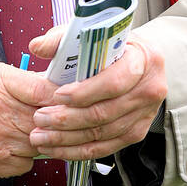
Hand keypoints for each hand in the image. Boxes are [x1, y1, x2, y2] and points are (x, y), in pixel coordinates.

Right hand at [0, 61, 60, 179]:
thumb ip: (23, 78)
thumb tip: (53, 81)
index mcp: (1, 86)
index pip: (44, 90)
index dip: (61, 96)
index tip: (67, 98)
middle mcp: (2, 114)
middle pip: (48, 119)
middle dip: (54, 119)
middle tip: (50, 117)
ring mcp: (2, 141)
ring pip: (42, 143)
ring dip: (40, 138)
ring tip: (24, 130)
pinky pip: (28, 162)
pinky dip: (25, 156)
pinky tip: (13, 145)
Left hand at [25, 27, 166, 162]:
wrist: (141, 61)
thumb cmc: (113, 47)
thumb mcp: (92, 34)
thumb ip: (63, 39)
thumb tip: (37, 46)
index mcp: (143, 59)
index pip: (114, 82)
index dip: (84, 92)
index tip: (58, 96)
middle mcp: (149, 89)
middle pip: (105, 112)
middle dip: (67, 119)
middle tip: (40, 118)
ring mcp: (145, 114)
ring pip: (102, 134)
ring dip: (67, 139)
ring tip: (41, 136)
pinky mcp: (136, 132)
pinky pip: (105, 148)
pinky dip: (78, 151)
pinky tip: (56, 148)